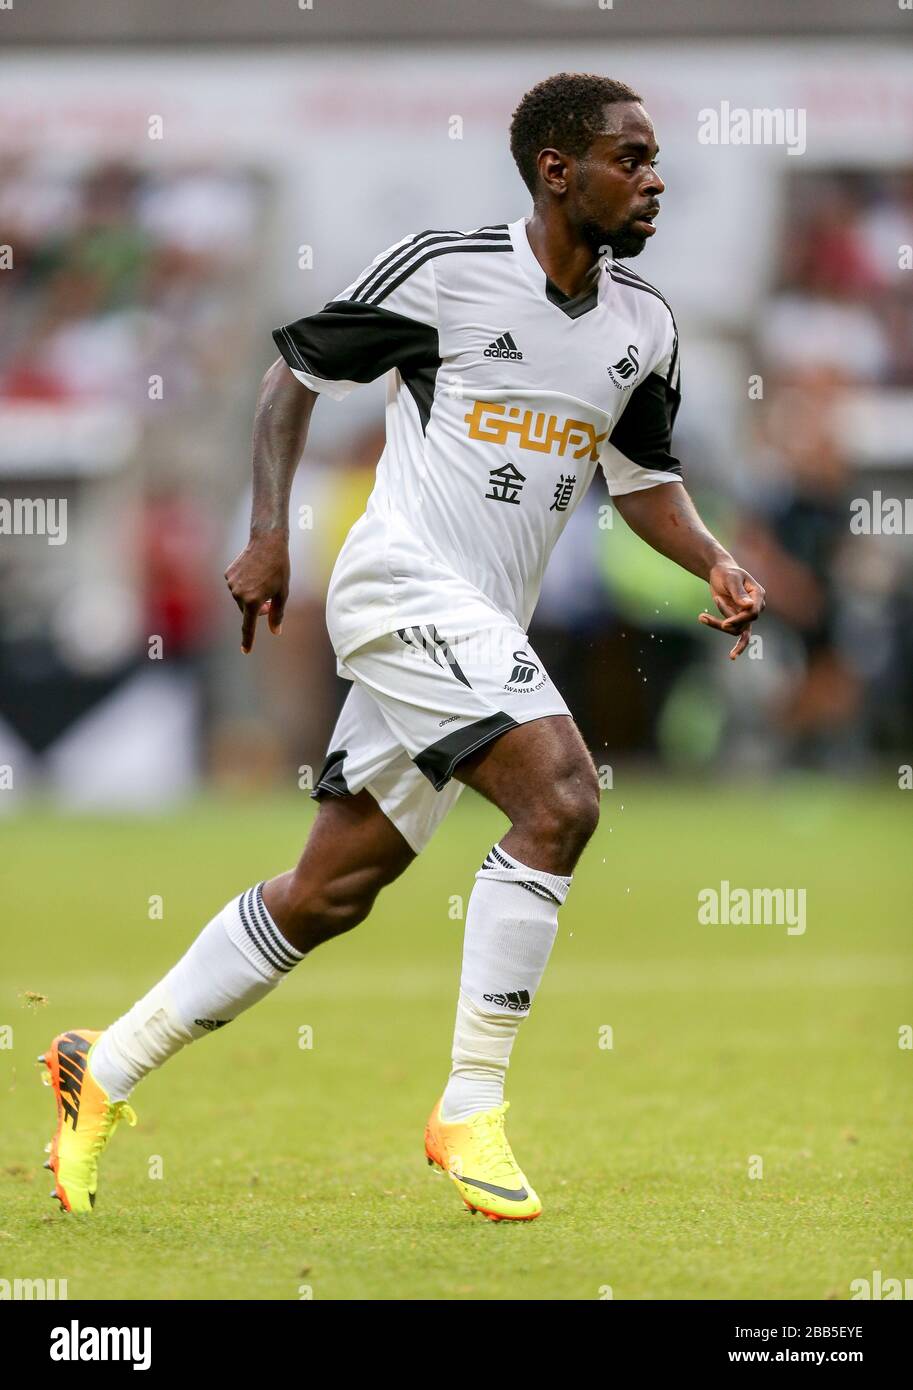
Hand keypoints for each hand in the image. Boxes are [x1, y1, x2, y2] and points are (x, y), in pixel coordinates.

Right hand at [224, 529, 289, 652]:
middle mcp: (239, 595)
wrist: (267, 544)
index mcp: (253, 602)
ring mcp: (231, 584)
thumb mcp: (282, 593)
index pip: (248, 627)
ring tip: (262, 580)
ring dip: (250, 596)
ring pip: (240, 599)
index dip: (248, 640)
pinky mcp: (228, 574)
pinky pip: (235, 586)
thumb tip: (275, 631)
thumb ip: (277, 614)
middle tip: (269, 599)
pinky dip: (244, 584)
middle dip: (257, 609)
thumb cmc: (278, 569)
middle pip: (247, 611)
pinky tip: (253, 572)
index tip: (246, 651)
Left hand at [700, 562, 765, 659]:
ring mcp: (747, 616)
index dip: (740, 619)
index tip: (725, 623)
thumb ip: (739, 593)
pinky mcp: (737, 620)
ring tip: (701, 617)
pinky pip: (734, 633)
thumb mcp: (731, 580)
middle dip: (727, 622)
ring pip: (736, 630)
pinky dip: (726, 637)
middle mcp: (756, 607)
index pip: (753, 613)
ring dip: (717, 624)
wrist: (721, 573)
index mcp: (758, 595)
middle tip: (705, 618)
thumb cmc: (727, 573)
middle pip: (745, 623)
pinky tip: (731, 656)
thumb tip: (749, 606)